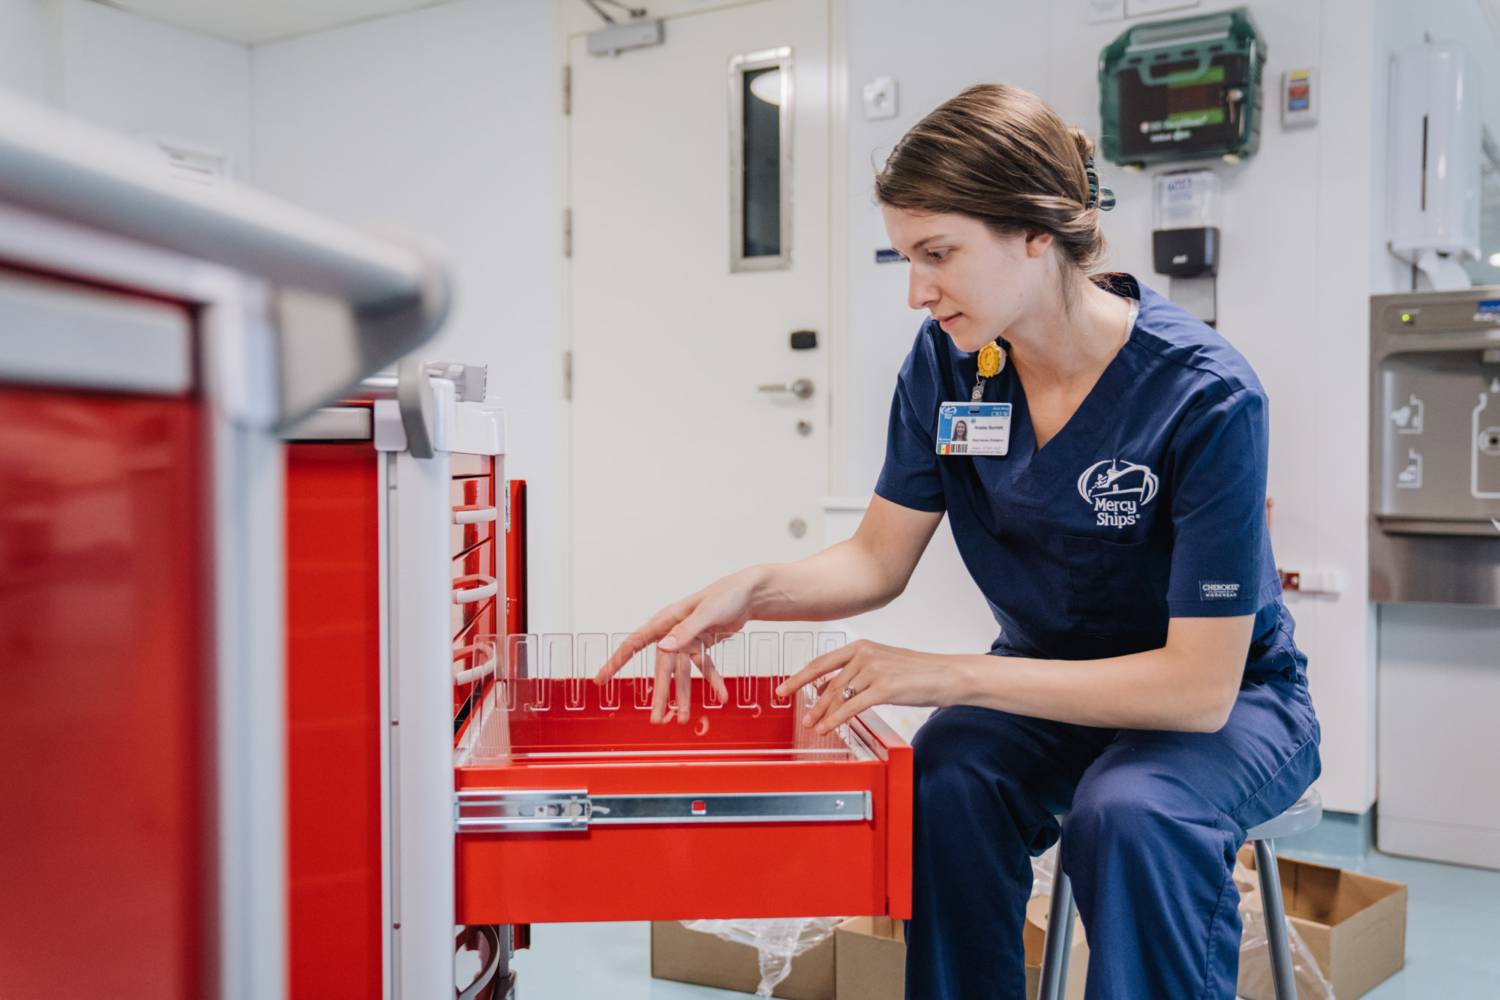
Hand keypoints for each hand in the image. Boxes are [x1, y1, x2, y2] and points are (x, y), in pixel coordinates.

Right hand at [593, 569, 762, 722]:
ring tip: (683, 718)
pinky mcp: (702, 643)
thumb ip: (686, 630)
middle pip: (662, 667)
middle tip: (657, 718)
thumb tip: (664, 647)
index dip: (615, 662)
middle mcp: (674, 631)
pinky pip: (704, 666)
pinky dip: (712, 681)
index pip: (634, 643)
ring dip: (684, 694)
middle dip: (661, 694)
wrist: (750, 591)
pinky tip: (720, 696)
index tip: (600, 679)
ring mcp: (688, 638)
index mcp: (667, 620)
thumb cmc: (727, 594)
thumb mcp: (707, 612)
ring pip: (682, 671)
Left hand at [775, 640, 962, 733]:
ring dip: (822, 712)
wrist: (947, 674)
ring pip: (839, 695)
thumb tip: (831, 687)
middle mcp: (865, 654)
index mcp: (862, 646)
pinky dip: (836, 718)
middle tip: (798, 713)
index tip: (785, 687)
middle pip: (828, 681)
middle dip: (810, 700)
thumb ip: (856, 673)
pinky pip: (852, 706)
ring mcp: (874, 670)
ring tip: (811, 724)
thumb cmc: (918, 672)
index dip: (800, 676)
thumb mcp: (883, 664)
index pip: (822, 661)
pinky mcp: (884, 687)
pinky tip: (827, 727)